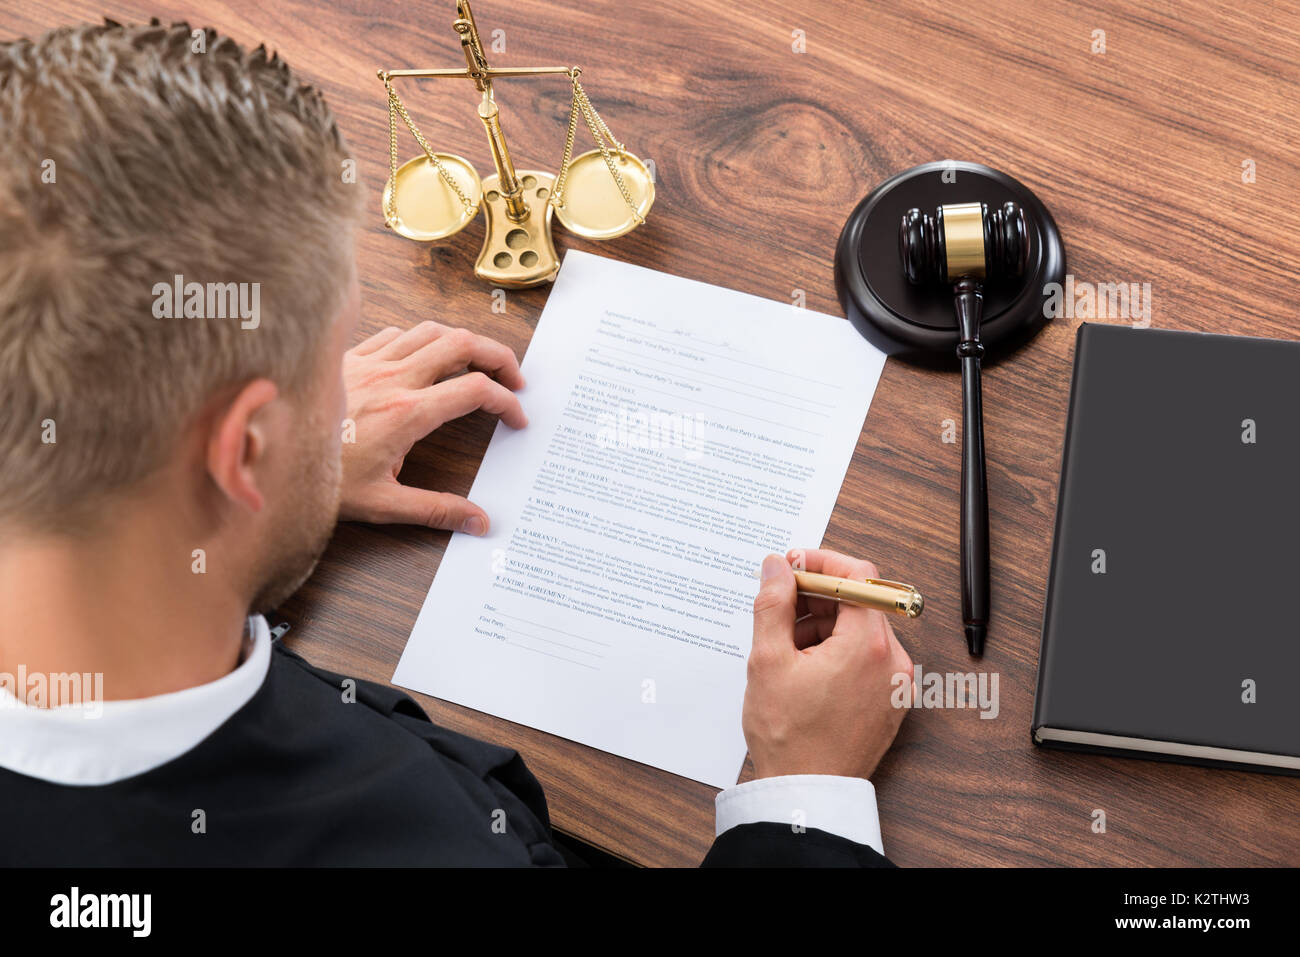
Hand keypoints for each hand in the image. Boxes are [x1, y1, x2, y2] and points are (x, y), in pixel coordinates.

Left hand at [338, 321, 526, 531]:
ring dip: (464, 342)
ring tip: (480, 363)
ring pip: (432, 331)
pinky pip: (397, 333)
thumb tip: (478, 521)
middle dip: (499, 357)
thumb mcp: (382, 503)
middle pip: (463, 345)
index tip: (516, 418)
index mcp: (406, 413)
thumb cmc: (319, 477)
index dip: (507, 402)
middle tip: (514, 378)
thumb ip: (436, 510)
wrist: (265, 455)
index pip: (475, 391)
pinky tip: (426, 356)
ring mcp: (370, 362)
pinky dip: (424, 339)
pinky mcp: (351, 358)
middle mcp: (392, 379)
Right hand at [743, 548, 913, 780]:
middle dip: (815, 596)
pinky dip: (836, 650)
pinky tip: (803, 668)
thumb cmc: (789, 736)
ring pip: (860, 630)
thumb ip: (773, 603)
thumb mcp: (768, 660)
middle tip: (778, 606)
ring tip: (785, 648)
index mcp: (868, 645)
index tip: (791, 566)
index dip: (820, 562)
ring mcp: (895, 683)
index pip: (857, 574)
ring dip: (822, 625)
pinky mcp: (890, 701)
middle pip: (859, 601)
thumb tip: (777, 566)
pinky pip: (866, 658)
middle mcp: (893, 660)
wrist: (807, 793)